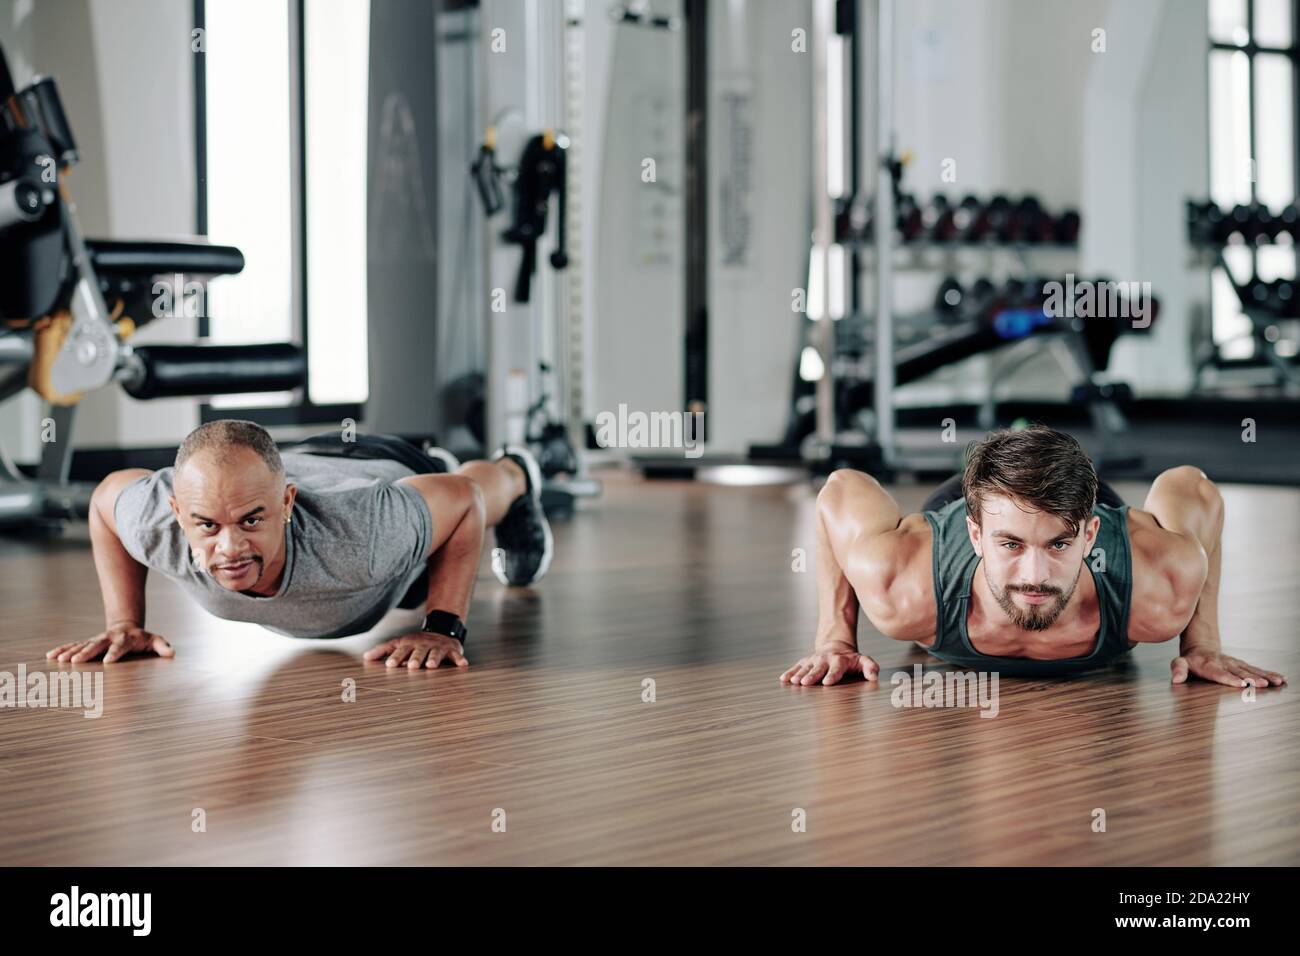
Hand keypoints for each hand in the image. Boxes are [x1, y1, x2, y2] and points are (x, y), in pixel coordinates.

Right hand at [46, 623, 173, 663]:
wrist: (126, 627)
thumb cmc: (142, 638)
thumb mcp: (155, 640)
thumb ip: (162, 646)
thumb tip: (172, 653)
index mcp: (125, 639)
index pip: (120, 647)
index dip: (115, 653)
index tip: (108, 661)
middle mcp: (108, 638)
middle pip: (97, 646)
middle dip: (86, 653)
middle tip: (75, 662)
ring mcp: (97, 640)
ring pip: (82, 645)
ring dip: (71, 652)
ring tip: (59, 660)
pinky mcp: (88, 643)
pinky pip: (73, 645)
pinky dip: (63, 649)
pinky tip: (51, 655)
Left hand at [363, 632, 467, 669]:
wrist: (441, 631)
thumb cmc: (416, 643)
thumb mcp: (399, 643)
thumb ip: (383, 650)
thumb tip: (365, 657)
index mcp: (410, 644)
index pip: (401, 650)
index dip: (396, 657)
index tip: (390, 665)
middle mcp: (424, 645)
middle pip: (418, 652)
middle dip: (415, 658)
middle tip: (411, 666)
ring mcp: (438, 647)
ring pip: (436, 653)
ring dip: (434, 659)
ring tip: (431, 666)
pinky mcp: (451, 650)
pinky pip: (456, 655)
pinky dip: (459, 659)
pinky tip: (463, 665)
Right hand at [780, 640, 878, 685]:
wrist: (836, 647)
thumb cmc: (851, 659)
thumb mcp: (863, 660)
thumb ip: (870, 667)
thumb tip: (874, 677)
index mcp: (839, 660)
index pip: (836, 669)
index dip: (832, 675)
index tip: (827, 682)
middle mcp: (825, 659)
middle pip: (818, 668)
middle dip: (812, 675)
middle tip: (806, 683)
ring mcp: (813, 660)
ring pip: (805, 667)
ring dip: (799, 674)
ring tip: (794, 681)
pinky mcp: (805, 661)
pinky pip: (796, 667)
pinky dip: (790, 672)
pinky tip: (784, 679)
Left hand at [1171, 648, 1285, 686]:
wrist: (1201, 646)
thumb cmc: (1190, 660)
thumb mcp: (1180, 662)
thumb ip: (1178, 670)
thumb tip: (1176, 679)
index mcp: (1209, 665)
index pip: (1219, 673)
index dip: (1229, 678)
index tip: (1240, 684)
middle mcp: (1225, 663)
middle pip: (1239, 672)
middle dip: (1251, 678)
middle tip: (1262, 684)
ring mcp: (1235, 663)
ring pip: (1251, 670)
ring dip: (1264, 676)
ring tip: (1276, 683)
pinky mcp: (1242, 664)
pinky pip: (1257, 669)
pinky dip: (1269, 673)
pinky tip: (1281, 679)